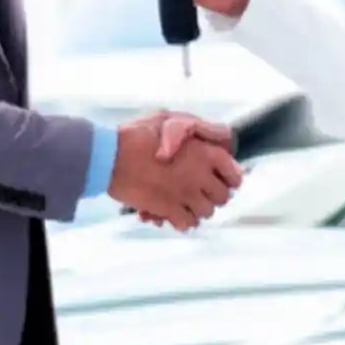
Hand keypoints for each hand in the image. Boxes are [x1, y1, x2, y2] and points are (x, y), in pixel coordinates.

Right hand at [109, 112, 242, 230]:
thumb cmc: (137, 135)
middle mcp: (201, 174)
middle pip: (223, 197)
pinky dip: (182, 221)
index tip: (222, 181)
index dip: (230, 178)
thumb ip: (195, 129)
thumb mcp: (170, 120)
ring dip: (197, 209)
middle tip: (200, 192)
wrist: (110, 156)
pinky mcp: (170, 209)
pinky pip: (188, 223)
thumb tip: (215, 136)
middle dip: (213, 195)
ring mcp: (186, 194)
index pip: (234, 174)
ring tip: (185, 202)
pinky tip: (173, 213)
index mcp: (205, 152)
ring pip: (207, 212)